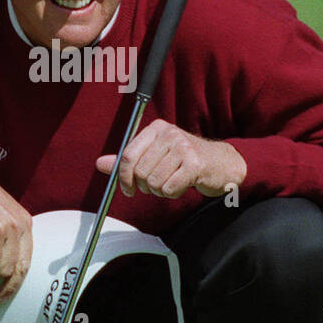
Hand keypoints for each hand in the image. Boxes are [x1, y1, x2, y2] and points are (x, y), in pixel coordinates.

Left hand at [95, 119, 246, 198]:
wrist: (222, 164)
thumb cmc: (185, 161)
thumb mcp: (155, 155)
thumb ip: (128, 160)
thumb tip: (100, 164)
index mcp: (156, 128)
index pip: (128, 155)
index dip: (124, 177)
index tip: (128, 190)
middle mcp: (169, 134)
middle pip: (141, 172)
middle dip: (147, 186)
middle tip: (159, 185)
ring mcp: (183, 147)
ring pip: (154, 182)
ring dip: (161, 190)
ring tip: (173, 182)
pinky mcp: (194, 164)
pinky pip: (169, 189)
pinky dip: (173, 193)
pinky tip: (183, 185)